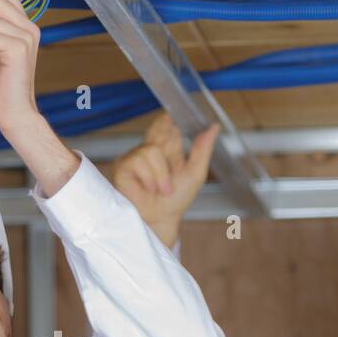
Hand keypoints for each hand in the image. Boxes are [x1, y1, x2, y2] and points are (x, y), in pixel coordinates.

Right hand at [111, 112, 218, 247]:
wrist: (161, 219)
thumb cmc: (176, 200)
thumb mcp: (195, 173)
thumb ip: (202, 149)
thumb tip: (214, 127)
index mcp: (167, 148)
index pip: (167, 125)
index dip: (169, 121)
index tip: (172, 117)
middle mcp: (150, 149)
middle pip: (158, 129)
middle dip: (166, 142)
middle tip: (172, 162)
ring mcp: (135, 157)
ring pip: (151, 150)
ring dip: (161, 174)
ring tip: (162, 189)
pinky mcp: (124, 166)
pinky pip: (139, 161)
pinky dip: (150, 178)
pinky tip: (149, 188)